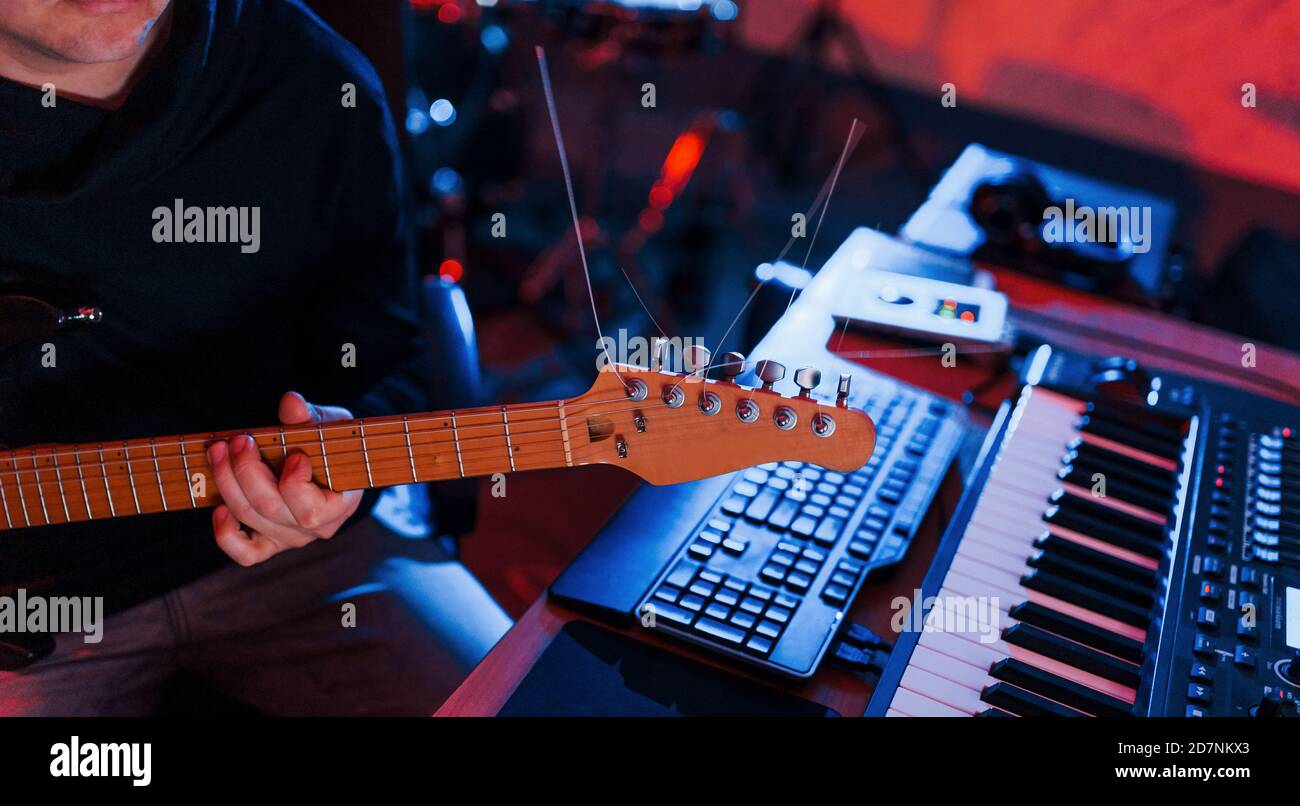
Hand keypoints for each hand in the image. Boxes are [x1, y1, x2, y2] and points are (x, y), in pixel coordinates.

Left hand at [206, 391, 363, 565]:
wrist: (326, 463)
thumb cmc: (332, 444)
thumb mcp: (330, 426)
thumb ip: (310, 417)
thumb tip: (290, 402)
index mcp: (339, 506)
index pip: (310, 511)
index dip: (295, 484)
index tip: (295, 454)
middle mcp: (313, 529)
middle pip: (270, 508)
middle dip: (247, 470)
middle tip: (239, 439)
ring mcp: (289, 538)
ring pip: (249, 518)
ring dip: (227, 481)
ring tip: (219, 450)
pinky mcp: (268, 543)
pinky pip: (243, 553)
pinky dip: (225, 534)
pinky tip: (218, 507)